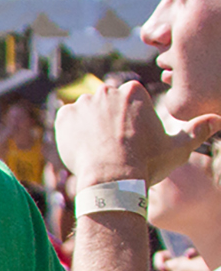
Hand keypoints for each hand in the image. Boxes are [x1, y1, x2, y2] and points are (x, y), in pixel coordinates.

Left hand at [54, 82, 220, 186]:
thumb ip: (197, 130)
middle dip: (112, 121)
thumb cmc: (147, 163)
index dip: (134, 122)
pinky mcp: (64, 116)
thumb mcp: (179, 147)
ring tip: (101, 150)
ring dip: (92, 126)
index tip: (135, 139)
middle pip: (109, 104)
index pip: (132, 101)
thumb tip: (217, 119)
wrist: (112, 179)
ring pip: (88, 112)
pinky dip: (73, 132)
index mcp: (134, 91)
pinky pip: (67, 121)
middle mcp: (107, 91)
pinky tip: (85, 148)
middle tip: (118, 147)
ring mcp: (83, 102)